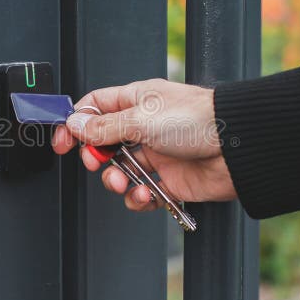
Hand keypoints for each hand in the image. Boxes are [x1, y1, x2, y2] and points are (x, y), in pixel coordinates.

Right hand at [51, 79, 236, 210]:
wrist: (236, 148)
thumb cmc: (198, 119)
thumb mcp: (141, 118)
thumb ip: (104, 126)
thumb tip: (76, 125)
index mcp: (137, 101)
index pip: (95, 108)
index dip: (76, 123)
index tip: (62, 142)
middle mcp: (145, 126)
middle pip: (104, 143)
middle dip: (95, 156)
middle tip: (96, 163)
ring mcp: (158, 154)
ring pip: (122, 171)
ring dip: (115, 181)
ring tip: (121, 183)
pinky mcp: (171, 180)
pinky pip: (144, 193)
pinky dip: (139, 198)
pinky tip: (145, 195)